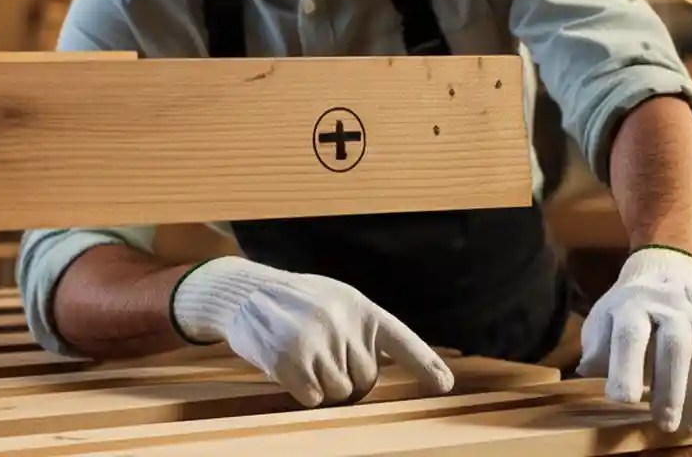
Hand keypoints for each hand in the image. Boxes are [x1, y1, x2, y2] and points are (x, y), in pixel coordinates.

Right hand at [170, 256, 454, 406]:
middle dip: (348, 378)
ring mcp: (316, 342)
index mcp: (360, 307)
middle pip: (365, 381)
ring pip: (340, 393)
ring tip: (304, 356)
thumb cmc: (295, 301)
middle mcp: (342, 323)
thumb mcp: (335, 300)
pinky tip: (290, 368)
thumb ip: (359, 329)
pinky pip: (314, 398)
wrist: (245, 292)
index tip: (445, 386)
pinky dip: (304, 391)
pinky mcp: (290, 361)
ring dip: (324, 385)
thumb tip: (370, 377)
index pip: (401, 339)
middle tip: (324, 356)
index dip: (425, 364)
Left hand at [576, 246, 691, 433]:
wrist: (661, 275)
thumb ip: (597, 351)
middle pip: (676, 342)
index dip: (626, 368)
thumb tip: (591, 371)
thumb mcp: (600, 326)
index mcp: (631, 304)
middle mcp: (669, 301)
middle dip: (672, 389)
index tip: (622, 401)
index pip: (629, 334)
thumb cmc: (624, 315)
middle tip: (665, 425)